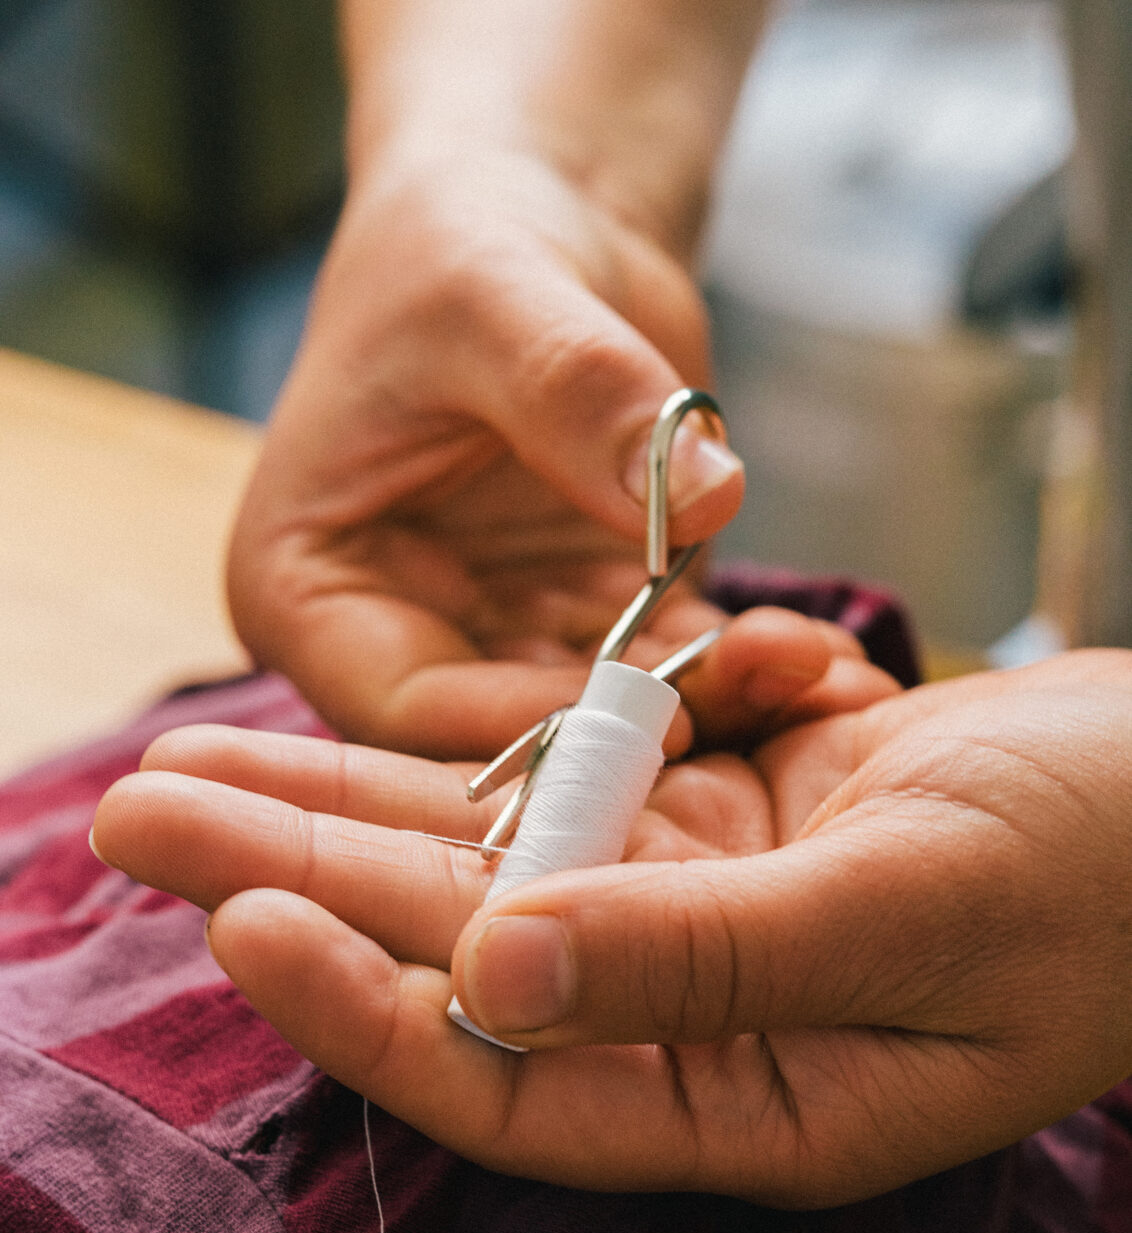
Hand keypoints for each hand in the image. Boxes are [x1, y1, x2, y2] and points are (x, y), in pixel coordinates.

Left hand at [91, 619, 899, 1204]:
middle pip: (460, 950)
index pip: (509, 1077)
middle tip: (140, 810)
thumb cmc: (1109, 868)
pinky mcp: (725, 808)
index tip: (238, 917)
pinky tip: (470, 690)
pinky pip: (596, 761)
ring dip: (354, 793)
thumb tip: (492, 975)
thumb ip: (703, 956)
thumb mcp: (912, 910)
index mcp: (745, 1095)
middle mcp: (698, 1012)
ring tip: (201, 751)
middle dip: (297, 875)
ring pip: (492, 846)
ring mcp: (703, 902)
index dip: (366, 1006)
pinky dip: (552, 712)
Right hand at [228, 148, 745, 760]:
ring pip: (599, 716)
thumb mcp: (495, 296)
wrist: (536, 217)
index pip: (400, 700)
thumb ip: (580, 395)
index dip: (512, 724)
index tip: (629, 714)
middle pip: (504, 732)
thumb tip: (703, 496)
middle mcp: (400, 636)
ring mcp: (501, 637)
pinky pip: (663, 666)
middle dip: (624, 729)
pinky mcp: (592, 619)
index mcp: (309, 587)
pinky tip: (809, 650)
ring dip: (701, 699)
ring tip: (799, 661)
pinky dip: (732, 662)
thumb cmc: (460, 244)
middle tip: (740, 699)